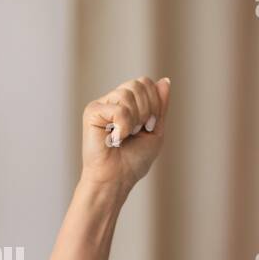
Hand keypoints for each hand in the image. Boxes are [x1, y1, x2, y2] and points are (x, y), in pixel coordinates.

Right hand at [80, 76, 171, 194]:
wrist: (116, 179)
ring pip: (128, 93)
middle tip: (138, 131)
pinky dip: (124, 126)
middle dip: (147, 110)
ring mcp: (102, 104)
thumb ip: (160, 106)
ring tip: (126, 135)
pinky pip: (118, 108)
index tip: (150, 125)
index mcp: (128, 103)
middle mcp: (114, 100)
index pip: (146, 83)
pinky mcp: (92, 111)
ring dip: (135, 119)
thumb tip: (165, 80)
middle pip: (138, 84)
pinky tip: (115, 138)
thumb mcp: (156, 131)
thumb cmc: (133, 161)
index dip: (155, 103)